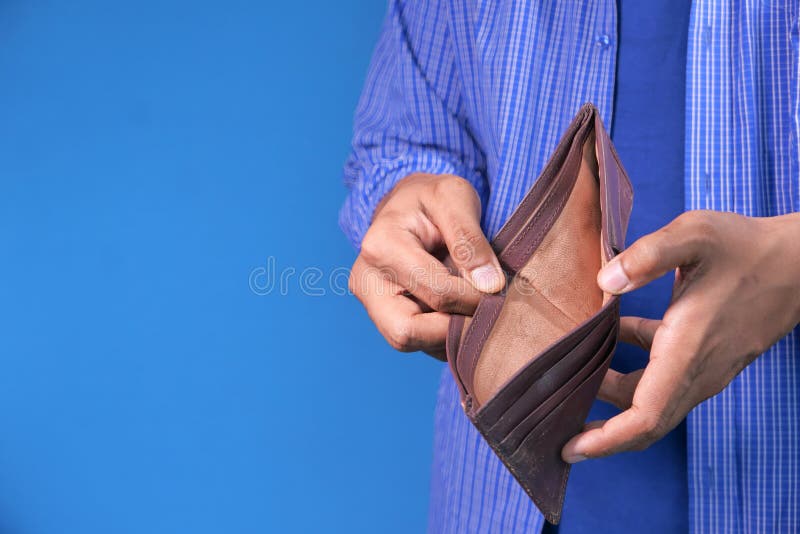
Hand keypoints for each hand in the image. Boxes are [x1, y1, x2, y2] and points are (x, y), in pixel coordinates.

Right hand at [349, 173, 503, 358]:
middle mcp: (366, 280)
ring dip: (447, 333)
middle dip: (450, 329)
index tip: (497, 290)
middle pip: (405, 334)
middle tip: (481, 310)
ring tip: (469, 303)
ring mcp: (371, 303)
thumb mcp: (455, 197)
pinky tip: (457, 308)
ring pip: (409, 343)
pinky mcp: (383, 316)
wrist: (409, 204)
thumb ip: (471, 239)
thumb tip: (489, 286)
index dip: (474, 299)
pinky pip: (415, 342)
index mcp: (380, 246)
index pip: (436, 294)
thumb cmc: (432, 198)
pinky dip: (441, 335)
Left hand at [562, 210, 799, 462]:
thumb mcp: (695, 235)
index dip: (606, 440)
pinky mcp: (706, 355)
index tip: (570, 448)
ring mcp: (703, 367)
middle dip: (599, 432)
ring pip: (650, 397)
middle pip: (643, 420)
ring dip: (611, 394)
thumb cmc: (747, 247)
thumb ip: (648, 255)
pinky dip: (631, 366)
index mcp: (687, 351)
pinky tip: (608, 336)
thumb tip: (604, 282)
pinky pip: (661, 374)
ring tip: (570, 381)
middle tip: (556, 427)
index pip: (645, 417)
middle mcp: (696, 370)